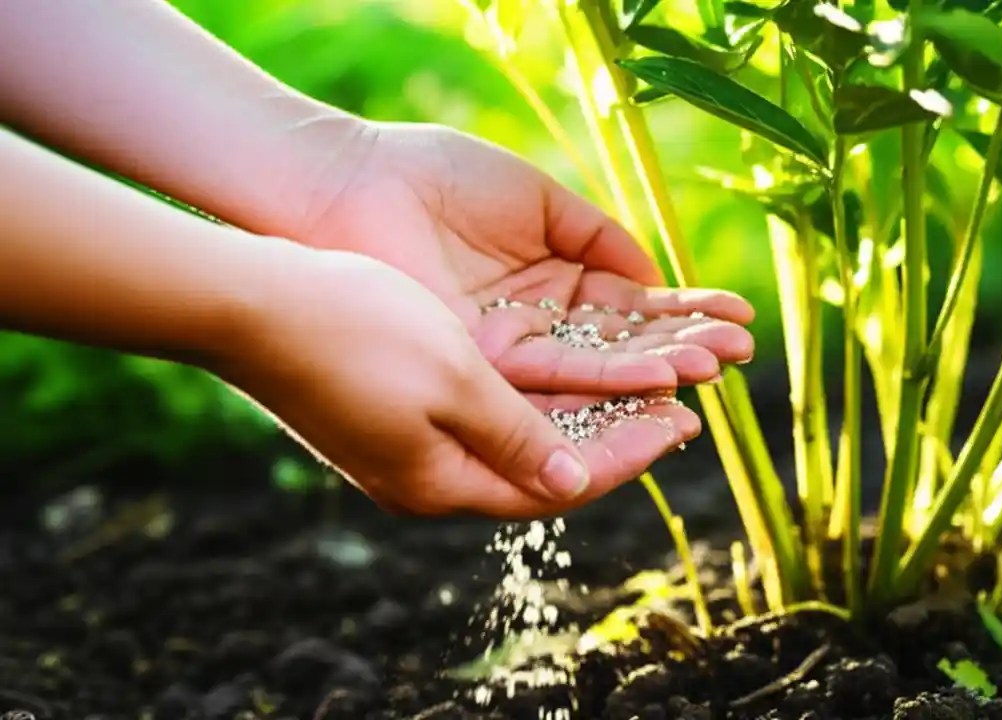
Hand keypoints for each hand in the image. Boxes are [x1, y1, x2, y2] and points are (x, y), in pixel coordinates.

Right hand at [209, 246, 700, 517]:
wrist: (251, 302)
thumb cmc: (356, 333)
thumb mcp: (454, 382)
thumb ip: (518, 436)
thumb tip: (574, 482)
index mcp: (444, 482)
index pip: (559, 483)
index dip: (627, 452)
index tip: (683, 421)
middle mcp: (431, 475)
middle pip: (547, 466)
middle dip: (617, 434)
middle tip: (680, 403)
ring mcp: (411, 445)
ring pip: (522, 437)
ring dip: (583, 411)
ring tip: (639, 384)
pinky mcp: (399, 411)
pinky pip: (491, 413)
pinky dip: (539, 394)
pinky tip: (566, 368)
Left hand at [294, 121, 754, 394]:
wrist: (353, 186)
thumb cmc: (437, 179)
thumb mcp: (540, 202)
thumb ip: (600, 241)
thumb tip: (657, 280)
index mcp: (551, 286)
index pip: (630, 313)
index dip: (683, 316)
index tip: (737, 317)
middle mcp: (535, 330)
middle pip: (622, 351)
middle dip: (684, 350)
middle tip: (743, 354)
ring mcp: (508, 355)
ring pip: (597, 375)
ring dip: (660, 372)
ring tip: (719, 366)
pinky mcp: (479, 370)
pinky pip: (556, 381)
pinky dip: (611, 379)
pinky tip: (662, 374)